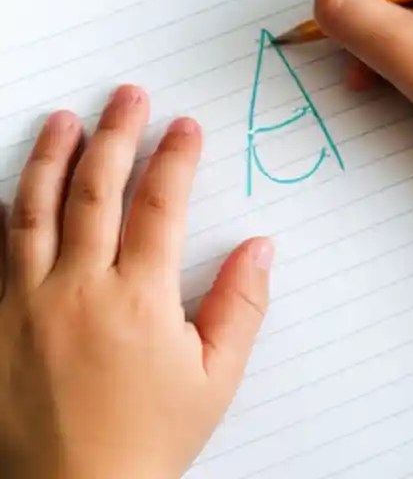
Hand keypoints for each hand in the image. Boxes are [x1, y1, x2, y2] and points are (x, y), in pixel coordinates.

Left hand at [0, 86, 271, 478]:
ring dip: (51, 156)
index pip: (160, 206)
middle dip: (115, 135)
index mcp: (138, 300)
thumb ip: (240, 308)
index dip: (175, 159)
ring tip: (64, 120)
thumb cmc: (145, 443)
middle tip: (128, 96)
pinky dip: (4, 211)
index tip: (185, 126)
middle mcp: (77, 289)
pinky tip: (12, 187)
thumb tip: (260, 249)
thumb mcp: (213, 381)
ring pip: (33, 209)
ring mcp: (25, 302)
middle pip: (96, 191)